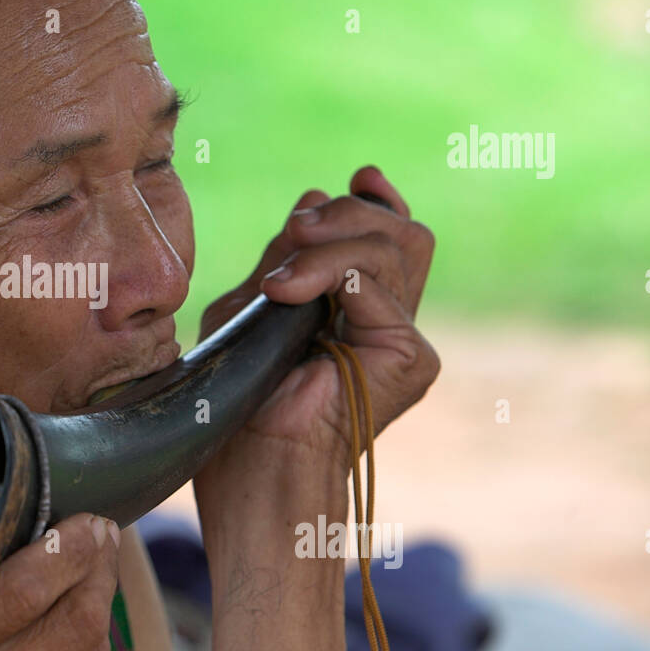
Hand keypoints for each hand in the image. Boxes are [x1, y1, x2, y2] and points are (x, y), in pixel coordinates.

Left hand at [193, 165, 438, 527]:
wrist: (251, 465)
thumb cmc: (238, 400)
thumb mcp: (249, 307)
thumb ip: (284, 256)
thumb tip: (314, 198)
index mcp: (357, 307)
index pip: (389, 234)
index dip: (375, 200)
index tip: (345, 185)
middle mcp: (388, 321)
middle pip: (400, 231)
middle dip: (348, 214)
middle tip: (297, 226)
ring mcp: (404, 340)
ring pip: (397, 248)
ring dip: (334, 241)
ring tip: (284, 268)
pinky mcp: (411, 359)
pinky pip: (379, 286)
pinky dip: (332, 273)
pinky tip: (287, 291)